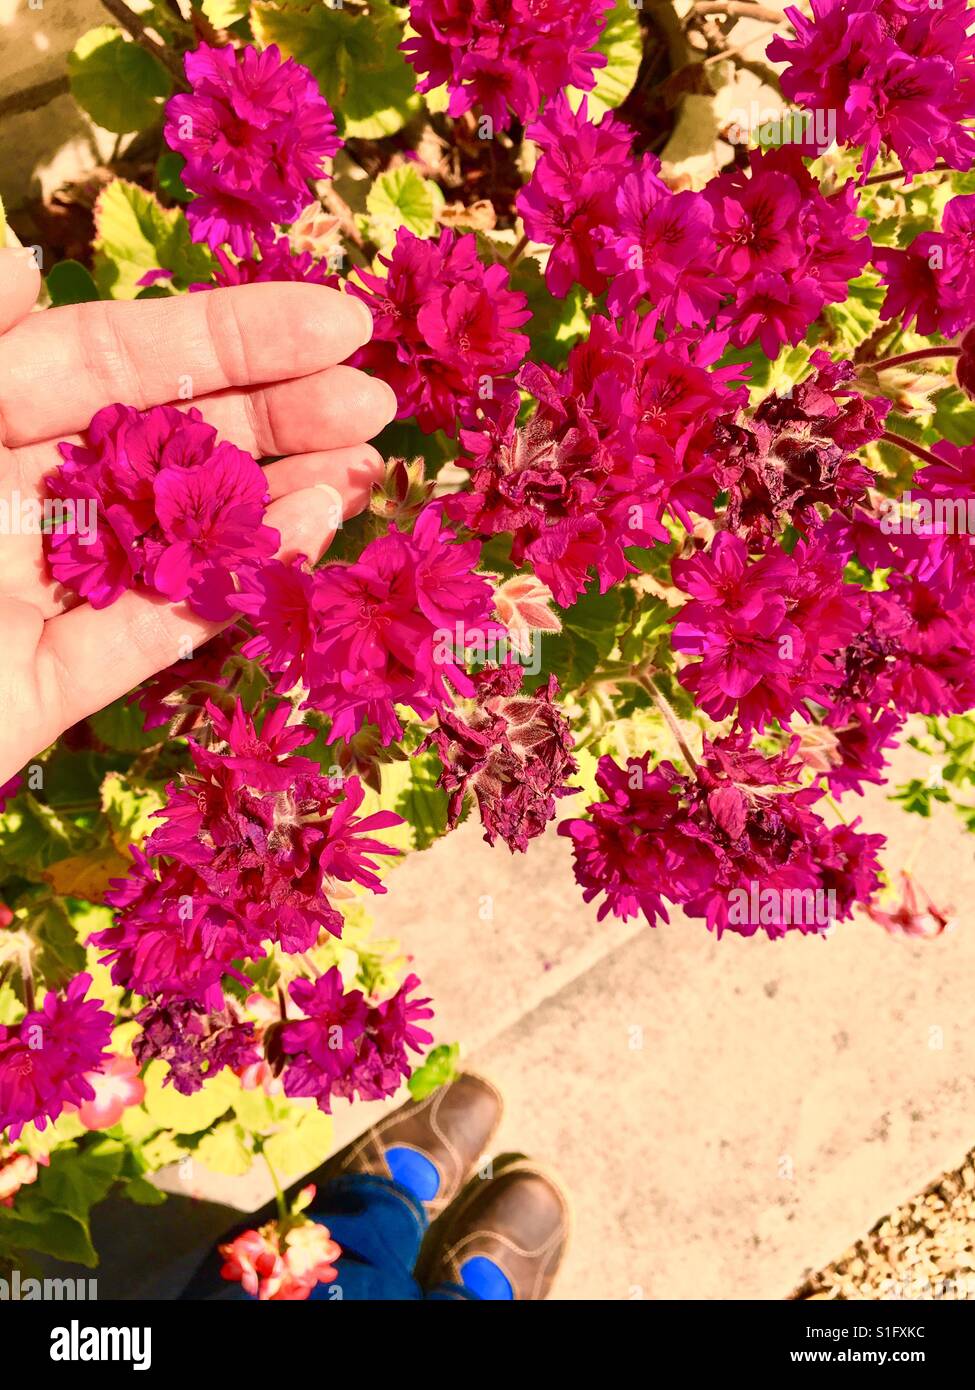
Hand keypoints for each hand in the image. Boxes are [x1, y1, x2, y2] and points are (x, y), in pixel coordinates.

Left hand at [0, 247, 394, 784]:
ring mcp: (42, 588)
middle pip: (168, 438)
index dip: (229, 332)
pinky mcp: (54, 680)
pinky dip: (238, 586)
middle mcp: (17, 493)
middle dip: (279, 414)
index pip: (117, 355)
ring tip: (369, 464)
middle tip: (379, 399)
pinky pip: (160, 626)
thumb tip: (17, 261)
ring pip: (181, 534)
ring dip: (281, 498)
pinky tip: (313, 537)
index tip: (337, 314)